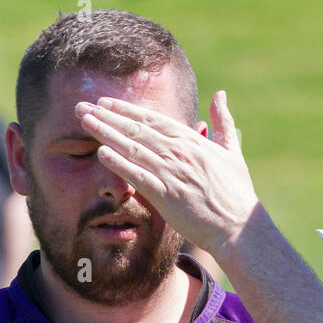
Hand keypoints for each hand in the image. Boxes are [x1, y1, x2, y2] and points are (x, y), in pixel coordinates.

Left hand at [79, 90, 257, 256]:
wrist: (240, 228)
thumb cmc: (237, 194)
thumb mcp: (233, 152)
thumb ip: (223, 122)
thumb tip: (220, 94)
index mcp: (193, 141)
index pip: (153, 119)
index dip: (126, 109)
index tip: (105, 102)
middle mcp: (180, 152)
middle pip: (137, 129)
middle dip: (107, 116)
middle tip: (82, 106)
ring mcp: (173, 172)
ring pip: (133, 147)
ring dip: (106, 133)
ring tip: (84, 121)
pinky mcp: (167, 195)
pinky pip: (139, 176)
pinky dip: (120, 163)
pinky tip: (102, 153)